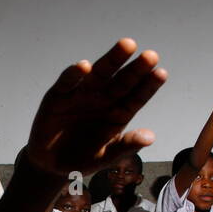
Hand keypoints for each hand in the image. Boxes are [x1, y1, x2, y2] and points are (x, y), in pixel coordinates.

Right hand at [25, 39, 166, 176]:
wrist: (52, 165)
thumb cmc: (83, 158)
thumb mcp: (106, 157)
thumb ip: (126, 146)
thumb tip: (150, 137)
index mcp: (118, 113)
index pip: (137, 96)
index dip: (148, 85)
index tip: (161, 73)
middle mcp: (102, 99)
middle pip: (122, 81)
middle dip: (135, 68)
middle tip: (150, 56)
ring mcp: (81, 95)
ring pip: (99, 74)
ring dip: (112, 60)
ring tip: (127, 46)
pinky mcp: (58, 96)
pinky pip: (67, 82)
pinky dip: (74, 74)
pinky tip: (84, 66)